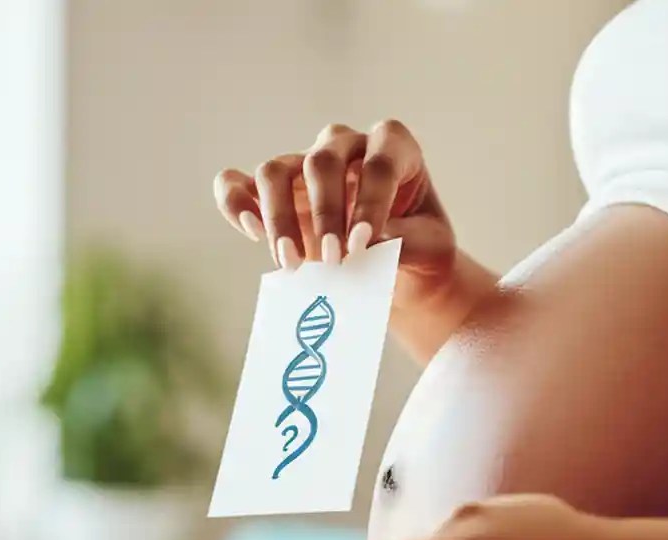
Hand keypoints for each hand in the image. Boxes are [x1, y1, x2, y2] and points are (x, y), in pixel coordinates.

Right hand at [213, 119, 457, 310]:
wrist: (400, 265)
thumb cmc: (419, 246)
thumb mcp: (432, 247)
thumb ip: (407, 240)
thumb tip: (369, 240)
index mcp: (393, 147)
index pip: (378, 163)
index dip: (370, 203)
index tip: (364, 245)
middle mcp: (345, 146)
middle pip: (320, 162)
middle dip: (324, 214)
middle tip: (332, 260)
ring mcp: (303, 164)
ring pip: (275, 171)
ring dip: (279, 217)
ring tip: (293, 262)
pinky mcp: (275, 192)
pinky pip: (236, 182)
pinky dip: (235, 203)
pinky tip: (252, 233)